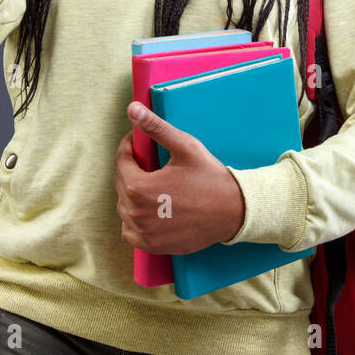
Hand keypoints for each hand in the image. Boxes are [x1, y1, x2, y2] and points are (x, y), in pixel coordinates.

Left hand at [113, 102, 244, 253]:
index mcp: (139, 187)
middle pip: (121, 184)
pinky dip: (134, 220)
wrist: (234, 211)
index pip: (121, 160)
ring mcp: (143, 232)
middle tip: (150, 162)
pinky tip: (151, 209)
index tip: (139, 142)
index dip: (129, 147)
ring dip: (132, 194)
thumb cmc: (210, 177)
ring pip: (123, 207)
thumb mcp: (184, 146)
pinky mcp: (152, 246)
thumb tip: (132, 108)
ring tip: (153, 185)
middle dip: (132, 169)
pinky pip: (129, 231)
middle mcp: (135, 213)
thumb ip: (155, 127)